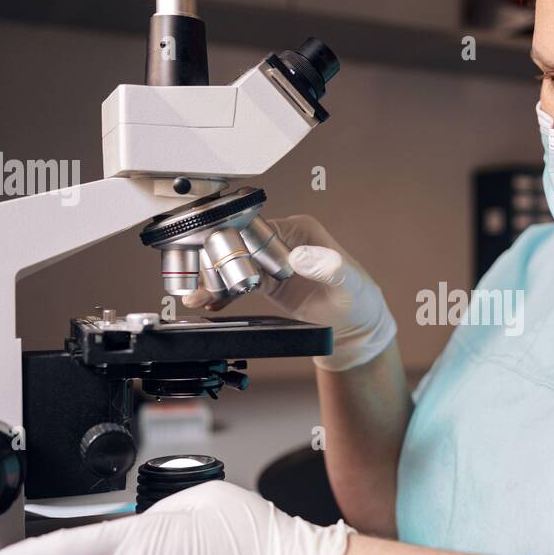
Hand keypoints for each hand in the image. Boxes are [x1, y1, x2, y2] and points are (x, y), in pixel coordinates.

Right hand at [183, 214, 395, 371]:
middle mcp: (282, 241)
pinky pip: (239, 285)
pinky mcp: (267, 282)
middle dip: (218, 262)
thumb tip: (299, 256)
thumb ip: (327, 266)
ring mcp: (272, 262)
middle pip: (239, 245)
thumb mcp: (347, 281)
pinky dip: (223, 294)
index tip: (219, 256)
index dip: (237, 241)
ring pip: (235, 265)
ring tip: (195, 296)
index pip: (258, 228)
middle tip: (199, 280)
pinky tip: (208, 303)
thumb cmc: (358, 298)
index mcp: (299, 230)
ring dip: (215, 280)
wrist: (355, 326)